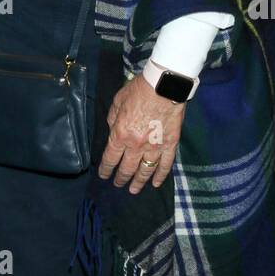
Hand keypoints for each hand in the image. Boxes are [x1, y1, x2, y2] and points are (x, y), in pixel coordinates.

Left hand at [98, 73, 185, 194]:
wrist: (164, 85)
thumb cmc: (138, 90)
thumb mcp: (117, 102)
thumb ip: (113, 119)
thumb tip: (113, 130)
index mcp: (120, 135)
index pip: (110, 158)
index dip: (106, 169)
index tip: (104, 176)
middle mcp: (136, 146)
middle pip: (127, 168)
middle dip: (121, 178)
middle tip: (118, 185)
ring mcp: (155, 147)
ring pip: (145, 170)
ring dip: (139, 182)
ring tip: (134, 190)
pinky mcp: (170, 145)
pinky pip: (165, 165)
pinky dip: (161, 176)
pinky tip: (156, 183)